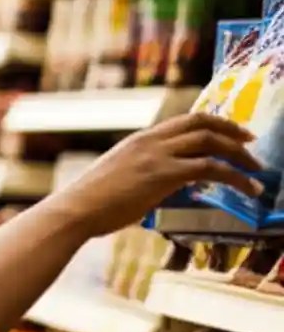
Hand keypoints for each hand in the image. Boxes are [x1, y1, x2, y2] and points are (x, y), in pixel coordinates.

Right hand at [44, 113, 261, 237]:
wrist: (75, 209)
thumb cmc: (90, 203)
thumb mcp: (119, 179)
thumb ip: (143, 175)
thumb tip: (165, 187)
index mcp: (139, 140)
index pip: (183, 121)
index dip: (212, 124)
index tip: (229, 133)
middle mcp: (150, 140)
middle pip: (201, 122)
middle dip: (232, 130)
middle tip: (250, 142)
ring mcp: (157, 155)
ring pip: (211, 141)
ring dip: (240, 154)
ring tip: (256, 170)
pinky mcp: (164, 174)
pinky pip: (211, 168)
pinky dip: (236, 177)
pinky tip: (248, 188)